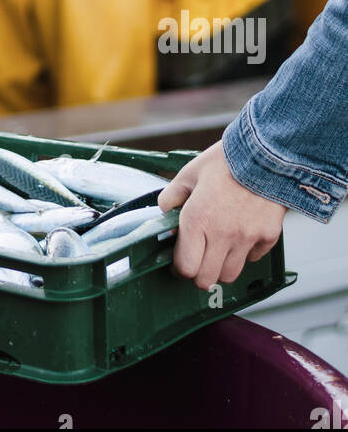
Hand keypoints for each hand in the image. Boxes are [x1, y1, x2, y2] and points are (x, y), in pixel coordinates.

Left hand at [157, 141, 286, 288]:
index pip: (185, 267)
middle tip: (197, 260)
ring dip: (220, 267)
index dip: (178, 268)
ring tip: (217, 250)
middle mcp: (222, 234)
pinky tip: (240, 234)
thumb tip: (164, 213)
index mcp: (198, 219)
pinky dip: (244, 253)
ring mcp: (247, 238)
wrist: (266, 151)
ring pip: (230, 275)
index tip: (178, 262)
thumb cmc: (226, 160)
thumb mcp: (189, 173)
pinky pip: (253, 258)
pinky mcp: (268, 237)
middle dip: (197, 273)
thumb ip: (171, 196)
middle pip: (206, 279)